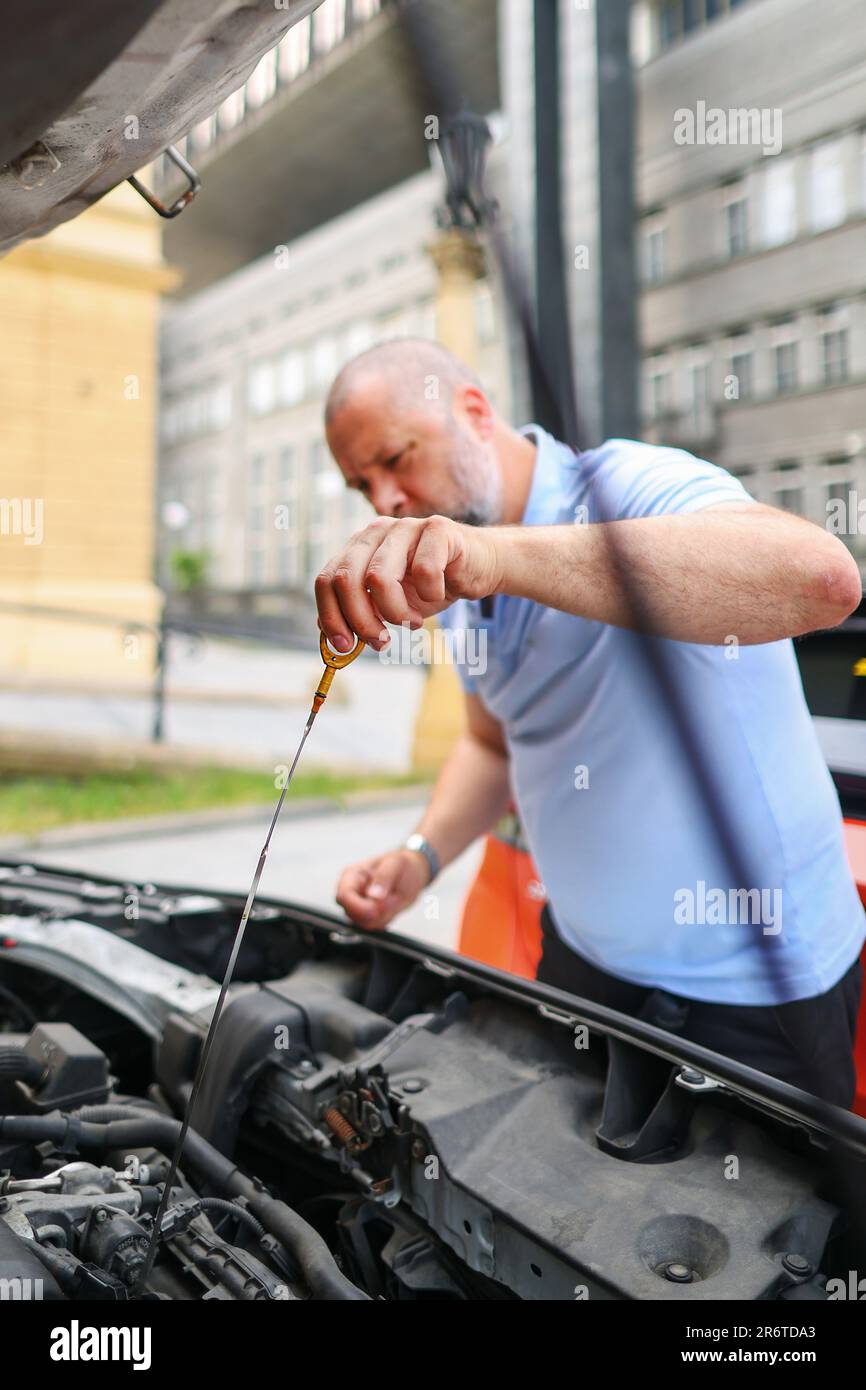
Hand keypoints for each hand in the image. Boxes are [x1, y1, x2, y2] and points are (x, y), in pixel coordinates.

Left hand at [315, 515, 500, 650]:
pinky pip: (424, 572)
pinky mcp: (438, 528)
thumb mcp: (390, 605)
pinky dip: (431, 595)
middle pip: (345, 579)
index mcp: (358, 548)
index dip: (331, 617)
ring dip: (396, 612)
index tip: (345, 647)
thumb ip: (360, 613)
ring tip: (412, 620)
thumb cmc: (431, 586)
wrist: (479, 567)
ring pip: (378, 578)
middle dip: (361, 621)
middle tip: (381, 641)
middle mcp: (376, 532)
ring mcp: (406, 527)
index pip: (325, 580)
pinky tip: (439, 594)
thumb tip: (330, 636)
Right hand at [335, 848, 431, 929]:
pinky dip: (388, 918)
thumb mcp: (396, 863)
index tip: (375, 909)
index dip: (358, 907)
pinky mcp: (368, 917)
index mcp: (352, 875)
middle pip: (352, 914)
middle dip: (375, 912)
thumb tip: (373, 894)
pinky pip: (376, 926)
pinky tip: (393, 905)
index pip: (343, 896)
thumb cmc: (402, 864)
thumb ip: (384, 877)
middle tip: (392, 898)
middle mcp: (352, 892)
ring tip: (394, 897)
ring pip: (365, 923)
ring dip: (384, 914)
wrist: (412, 872)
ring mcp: (358, 906)